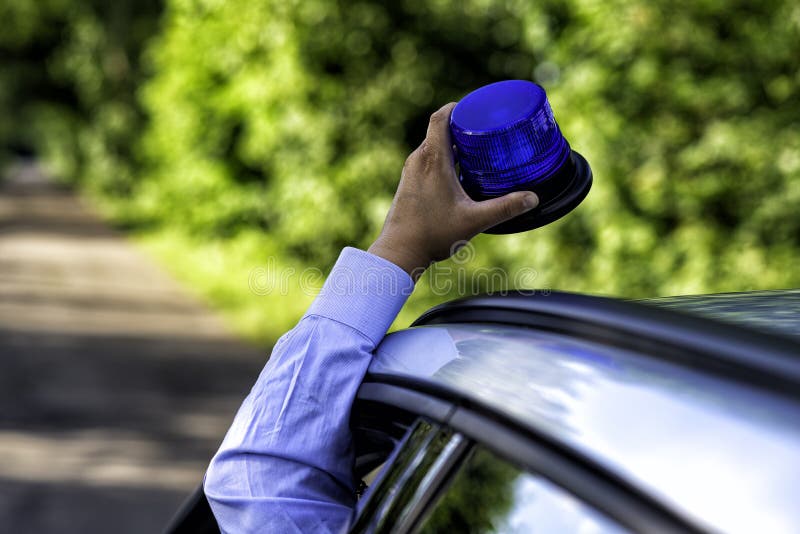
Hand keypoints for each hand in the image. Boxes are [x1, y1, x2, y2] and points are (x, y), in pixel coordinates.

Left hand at [368, 102, 538, 280]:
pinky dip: (443, 159)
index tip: (475, 107)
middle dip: (461, 126)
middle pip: (438, 130)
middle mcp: (418, 160)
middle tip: (485, 129)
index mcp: (432, 159)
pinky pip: (426, 161)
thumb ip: (504, 208)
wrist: (399, 252)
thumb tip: (532, 198)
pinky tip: (459, 173)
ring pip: (432, 147)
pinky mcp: (408, 184)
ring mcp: (410, 172)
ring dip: (452, 144)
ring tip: (476, 150)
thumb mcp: (474, 220)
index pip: (440, 117)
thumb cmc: (432, 233)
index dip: (457, 107)